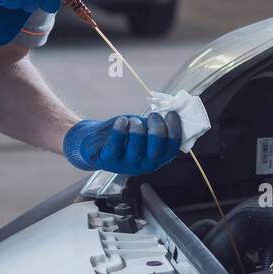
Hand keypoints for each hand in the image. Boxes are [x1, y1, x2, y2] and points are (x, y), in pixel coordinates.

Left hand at [62, 112, 182, 174]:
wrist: (97, 142)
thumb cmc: (126, 135)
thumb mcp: (145, 131)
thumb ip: (158, 125)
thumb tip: (174, 108)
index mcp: (157, 159)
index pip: (171, 149)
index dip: (174, 131)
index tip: (171, 114)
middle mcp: (143, 165)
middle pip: (155, 152)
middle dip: (157, 130)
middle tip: (152, 116)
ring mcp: (125, 164)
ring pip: (136, 148)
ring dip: (136, 128)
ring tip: (133, 120)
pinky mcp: (108, 159)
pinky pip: (116, 145)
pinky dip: (120, 130)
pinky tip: (121, 121)